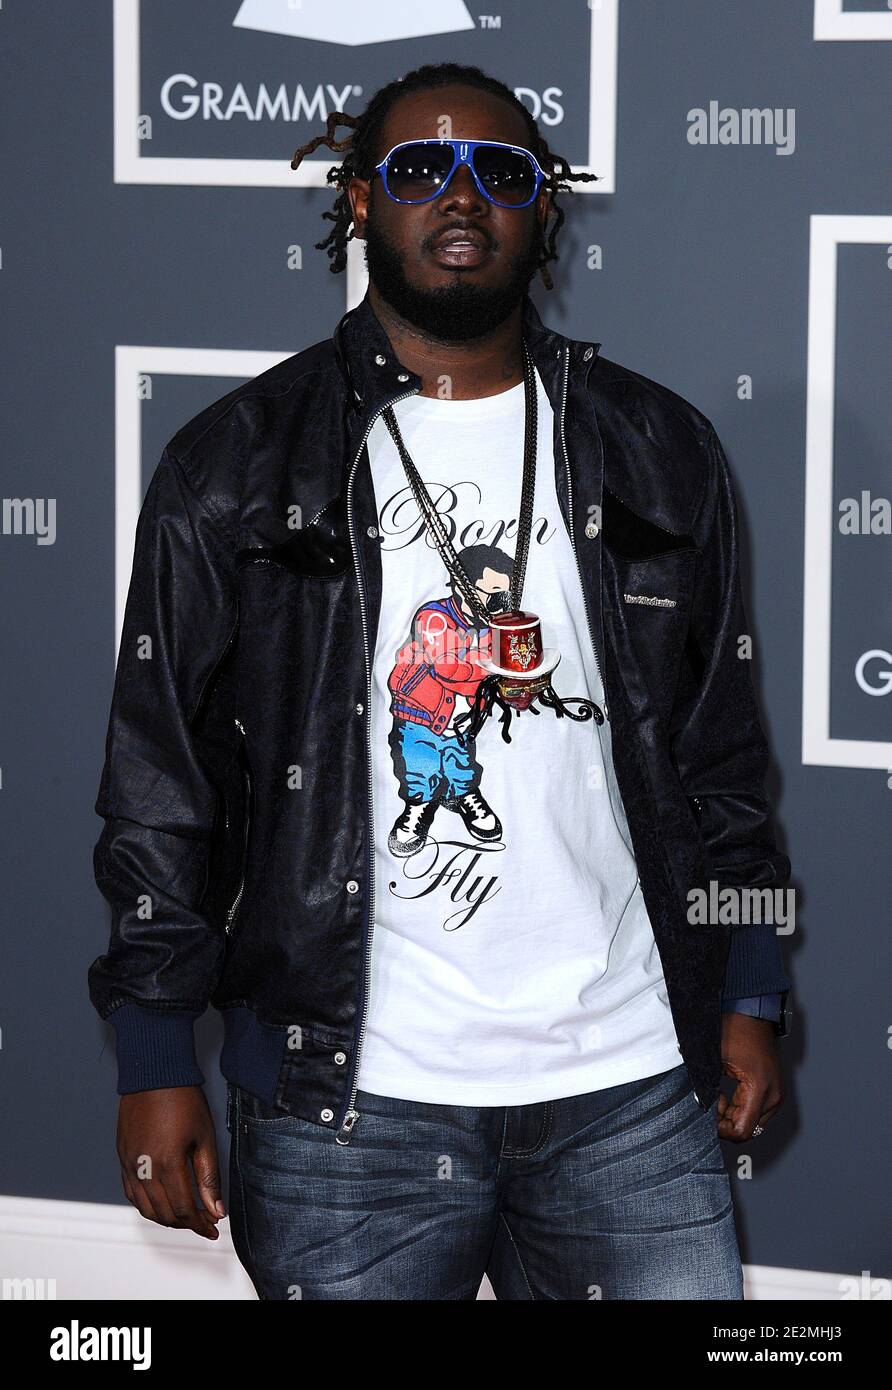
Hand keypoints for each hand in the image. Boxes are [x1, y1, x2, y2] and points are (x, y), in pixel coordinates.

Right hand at [117, 1086, 224, 1239]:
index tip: (213, 1226)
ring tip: (186, 1215)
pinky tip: (161, 1201)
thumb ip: (209, 1177)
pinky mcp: (122, 1157)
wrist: (154, 1074)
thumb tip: (216, 1209)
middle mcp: (144, 1169)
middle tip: (204, 1221)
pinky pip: (131, 1193)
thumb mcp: (204, 1137)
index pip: (184, 1209)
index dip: (200, 1222)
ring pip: (145, 1208)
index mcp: (168, 1163)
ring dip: (166, 1217)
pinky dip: (147, 1205)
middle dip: (186, 1223)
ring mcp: (129, 1164)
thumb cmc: (182, 1100)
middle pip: (164, 1213)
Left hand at [717, 1013, 783, 1141]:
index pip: (742, 1130)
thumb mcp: (714, 1059)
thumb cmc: (736, 1028)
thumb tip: (698, 1106)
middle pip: (748, 1131)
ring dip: (733, 1117)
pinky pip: (757, 1112)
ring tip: (717, 1098)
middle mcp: (773, 1095)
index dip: (722, 1130)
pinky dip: (740, 1109)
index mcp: (760, 1088)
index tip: (708, 1118)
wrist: (752, 1012)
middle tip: (710, 1105)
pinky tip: (726, 1096)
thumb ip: (705, 1085)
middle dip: (726, 1124)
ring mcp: (775, 1093)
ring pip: (752, 1123)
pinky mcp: (773, 1090)